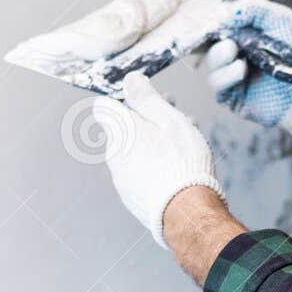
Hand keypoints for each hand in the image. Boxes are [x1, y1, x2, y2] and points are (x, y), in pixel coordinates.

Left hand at [91, 73, 220, 246]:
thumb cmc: (181, 162)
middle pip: (123, 128)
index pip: (104, 106)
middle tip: (174, 113)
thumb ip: (147, 98)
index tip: (143, 96)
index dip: (123, 98)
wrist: (186, 213)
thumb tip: (130, 79)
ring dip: (152, 140)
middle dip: (146, 118)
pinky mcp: (132, 197)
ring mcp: (121, 179)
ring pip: (133, 150)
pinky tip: (176, 164)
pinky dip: (153, 163)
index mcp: (119, 132)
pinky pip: (138, 172)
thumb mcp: (169, 120)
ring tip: (183, 139)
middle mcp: (114, 155)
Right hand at [204, 0, 291, 137]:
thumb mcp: (280, 19)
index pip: (218, 30)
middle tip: (229, 41)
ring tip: (234, 53)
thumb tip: (225, 15)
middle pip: (210, 48)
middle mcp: (236, 57)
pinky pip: (218, 87)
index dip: (213, 26)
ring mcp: (234, 79)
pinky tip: (241, 70)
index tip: (216, 21)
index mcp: (244, 38)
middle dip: (216, 42)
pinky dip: (226, 76)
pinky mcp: (235, 99)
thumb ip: (254, 9)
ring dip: (219, 58)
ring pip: (212, 68)